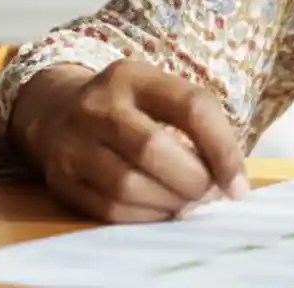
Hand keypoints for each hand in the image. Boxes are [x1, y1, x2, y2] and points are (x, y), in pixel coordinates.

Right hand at [12, 60, 248, 222]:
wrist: (55, 113)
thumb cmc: (129, 109)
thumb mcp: (160, 96)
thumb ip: (198, 126)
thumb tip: (230, 183)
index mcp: (134, 77)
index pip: (190, 107)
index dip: (222, 149)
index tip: (238, 184)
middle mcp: (98, 106)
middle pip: (153, 148)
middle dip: (192, 181)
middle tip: (208, 194)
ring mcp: (73, 143)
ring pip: (128, 184)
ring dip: (169, 203)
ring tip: (185, 203)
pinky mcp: (61, 179)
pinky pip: (109, 209)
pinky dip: (145, 217)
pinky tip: (159, 210)